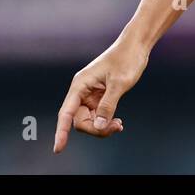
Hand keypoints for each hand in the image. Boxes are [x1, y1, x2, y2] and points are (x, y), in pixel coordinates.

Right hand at [53, 36, 148, 153]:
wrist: (136, 45)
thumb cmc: (127, 58)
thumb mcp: (119, 83)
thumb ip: (108, 105)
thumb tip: (99, 126)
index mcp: (80, 85)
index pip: (66, 113)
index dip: (61, 132)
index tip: (58, 149)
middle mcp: (82, 90)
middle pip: (79, 120)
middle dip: (95, 128)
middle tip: (116, 127)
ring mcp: (91, 94)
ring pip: (89, 119)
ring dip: (102, 126)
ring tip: (119, 125)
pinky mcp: (100, 96)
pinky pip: (98, 115)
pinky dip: (106, 121)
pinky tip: (117, 122)